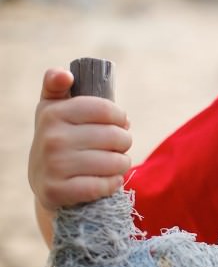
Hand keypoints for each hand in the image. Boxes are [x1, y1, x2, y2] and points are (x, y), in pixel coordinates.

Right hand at [28, 68, 131, 211]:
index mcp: (54, 112)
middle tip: (119, 146)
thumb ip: (58, 84)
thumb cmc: (61, 135)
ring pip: (114, 162)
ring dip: (123, 163)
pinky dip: (112, 183)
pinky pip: (102, 186)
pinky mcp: (56, 192)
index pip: (106, 109)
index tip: (119, 123)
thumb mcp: (56, 107)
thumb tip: (63, 74)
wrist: (44, 179)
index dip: (120, 117)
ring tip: (116, 162)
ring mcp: (52, 166)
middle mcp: (50, 138)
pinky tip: (108, 180)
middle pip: (115, 136)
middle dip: (125, 142)